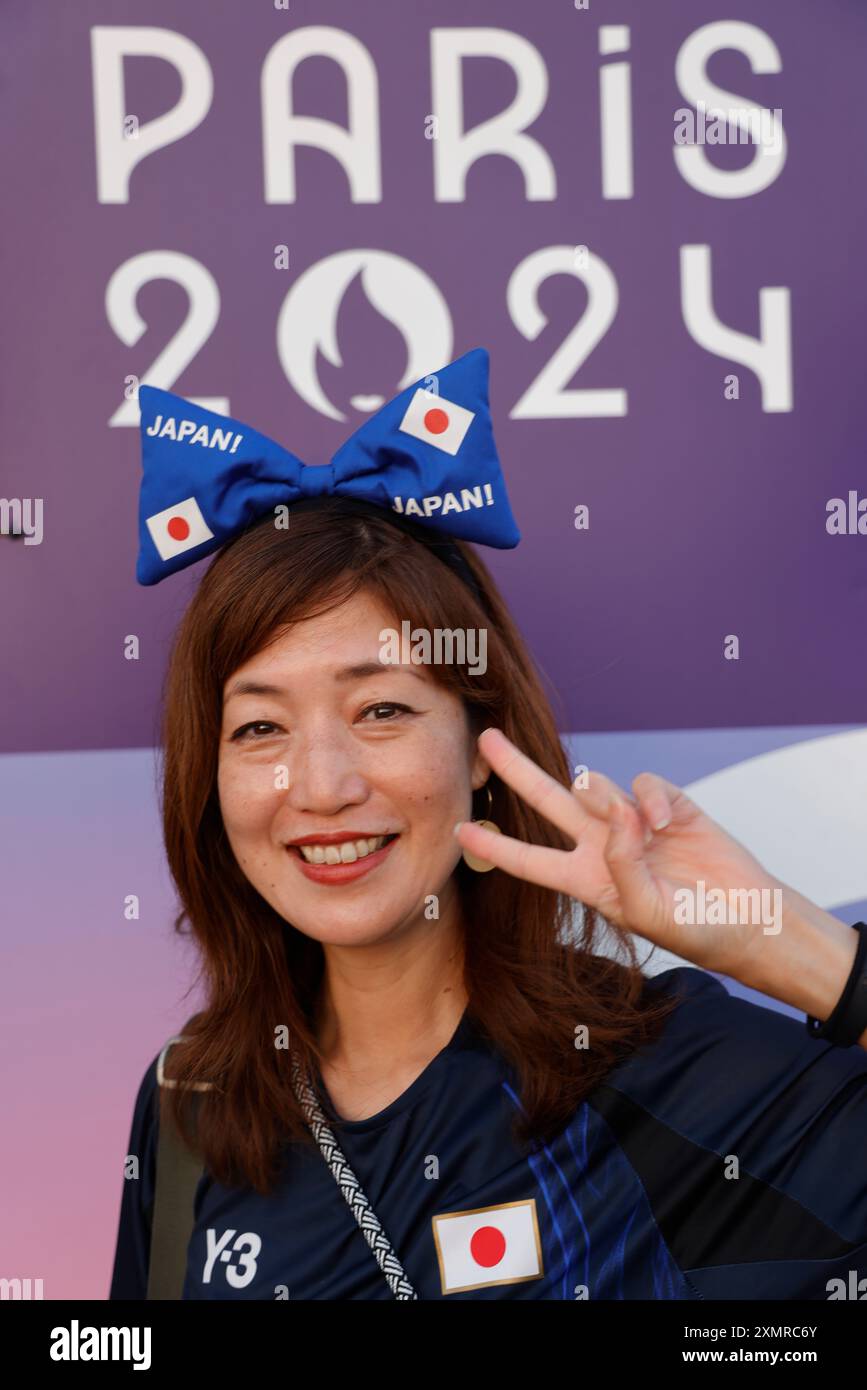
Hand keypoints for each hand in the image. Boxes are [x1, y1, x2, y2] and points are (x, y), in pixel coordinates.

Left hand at [455, 727, 782, 982]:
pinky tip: (669, 824)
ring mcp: (633, 822)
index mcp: (586, 879)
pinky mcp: (668, 804)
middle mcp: (602, 846)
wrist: (749, 918)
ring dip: (610, 801)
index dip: (495, 846)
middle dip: (517, 770)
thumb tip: (615, 810)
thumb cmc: (694, 927)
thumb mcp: (647, 911)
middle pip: (548, 801)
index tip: (459, 831)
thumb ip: (623, 864)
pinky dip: (651, 800)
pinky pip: (643, 785)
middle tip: (487, 740)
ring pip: (598, 787)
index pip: (530, 860)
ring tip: (644, 830)